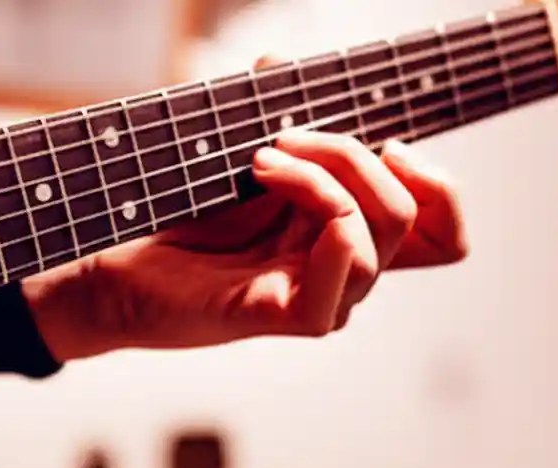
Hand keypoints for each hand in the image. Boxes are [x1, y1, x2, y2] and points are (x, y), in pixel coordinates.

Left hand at [24, 71, 465, 359]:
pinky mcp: (283, 316)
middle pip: (409, 214)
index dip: (441, 190)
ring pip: (377, 233)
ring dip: (323, 174)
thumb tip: (279, 62)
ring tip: (259, 159)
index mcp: (347, 237)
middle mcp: (343, 273)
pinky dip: (322, 214)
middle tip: (282, 135)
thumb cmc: (177, 218)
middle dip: (354, 152)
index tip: (392, 142)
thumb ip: (274, 111)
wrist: (115, 267)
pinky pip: (342, 272)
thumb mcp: (240, 153)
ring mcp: (318, 298)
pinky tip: (267, 186)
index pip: (443, 237)